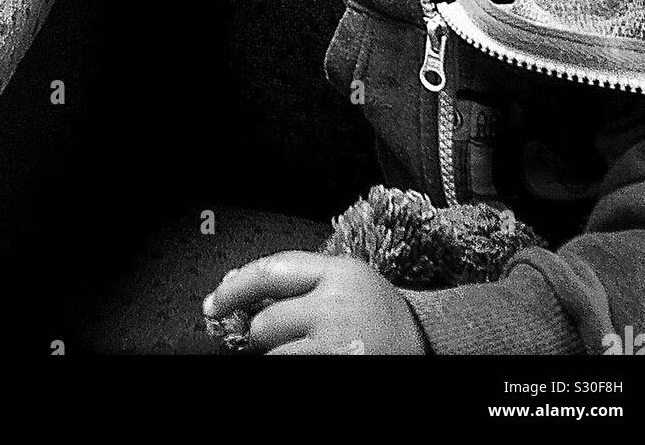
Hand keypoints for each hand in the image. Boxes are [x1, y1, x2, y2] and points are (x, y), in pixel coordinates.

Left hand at [203, 251, 426, 354]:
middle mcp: (335, 306)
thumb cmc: (381, 314)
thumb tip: (235, 287)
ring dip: (279, 358)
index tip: (213, 303)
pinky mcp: (336, 371)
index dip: (234, 288)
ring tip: (308, 352)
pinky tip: (309, 360)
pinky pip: (289, 372)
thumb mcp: (347, 281)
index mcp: (338, 273)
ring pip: (273, 357)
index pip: (270, 272)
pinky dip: (290, 368)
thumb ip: (300, 280)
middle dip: (264, 336)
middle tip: (287, 340)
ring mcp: (336, 345)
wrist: (431, 345)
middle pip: (265, 323)